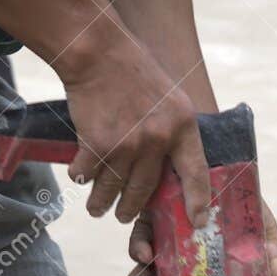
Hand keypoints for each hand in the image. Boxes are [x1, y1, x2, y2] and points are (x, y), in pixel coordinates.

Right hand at [59, 26, 210, 227]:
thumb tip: (172, 168)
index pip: (195, 174)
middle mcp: (158, 140)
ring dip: (100, 203)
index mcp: (182, 127)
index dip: (197, 202)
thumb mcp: (170, 99)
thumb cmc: (133, 72)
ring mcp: (128, 144)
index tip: (197, 223)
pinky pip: (87, 175)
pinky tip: (79, 174)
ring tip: (97, 208)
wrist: (99, 52)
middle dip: (130, 209)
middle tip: (122, 216)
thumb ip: (173, 133)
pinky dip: (80, 177)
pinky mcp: (98, 145)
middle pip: (143, 190)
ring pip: (112, 189)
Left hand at [126, 197, 276, 275]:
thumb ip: (271, 263)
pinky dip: (139, 250)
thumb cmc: (247, 205)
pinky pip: (138, 241)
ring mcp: (162, 245)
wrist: (227, 162)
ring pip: (141, 275)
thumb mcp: (265, 234)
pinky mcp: (149, 220)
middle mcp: (177, 266)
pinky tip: (146, 254)